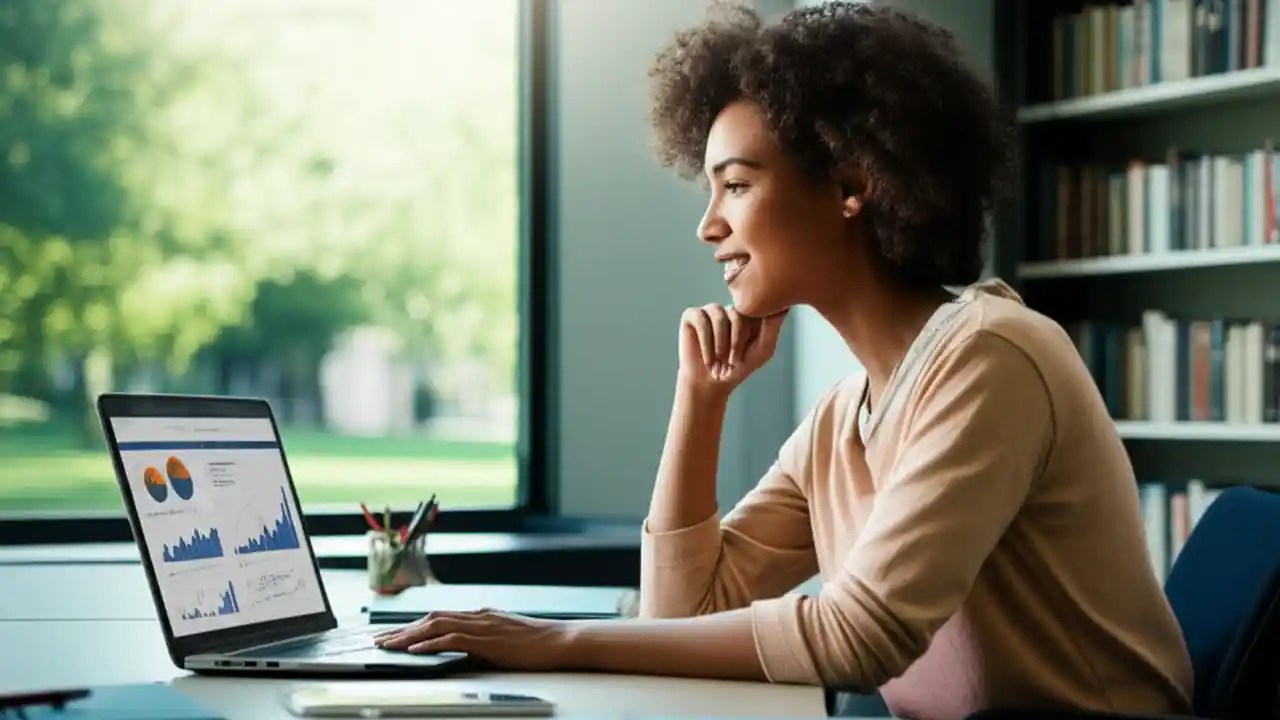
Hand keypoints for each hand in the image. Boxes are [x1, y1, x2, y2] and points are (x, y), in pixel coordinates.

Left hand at [373, 609, 571, 670]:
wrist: (560, 640)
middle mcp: (477, 616)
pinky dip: (431, 644)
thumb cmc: (536, 642)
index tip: (393, 634)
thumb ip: (482, 640)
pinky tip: (416, 650)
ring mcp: (482, 626)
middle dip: (402, 629)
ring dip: (409, 635)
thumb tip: (461, 650)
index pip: (439, 617)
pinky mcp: (487, 640)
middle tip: (380, 640)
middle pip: (431, 618)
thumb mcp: (503, 638)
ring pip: (436, 625)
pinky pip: (452, 639)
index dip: (413, 625)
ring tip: (389, 645)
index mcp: (480, 615)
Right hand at [679, 304, 788, 391]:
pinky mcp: (692, 315)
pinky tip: (709, 358)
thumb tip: (784, 305)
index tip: (752, 347)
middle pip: (738, 312)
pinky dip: (706, 343)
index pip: (756, 304)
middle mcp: (730, 308)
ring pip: (719, 315)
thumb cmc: (739, 367)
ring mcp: (711, 310)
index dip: (754, 328)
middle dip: (737, 340)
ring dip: (721, 343)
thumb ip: (772, 327)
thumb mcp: (762, 350)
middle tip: (734, 361)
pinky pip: (701, 321)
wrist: (711, 384)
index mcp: (749, 313)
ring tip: (720, 360)